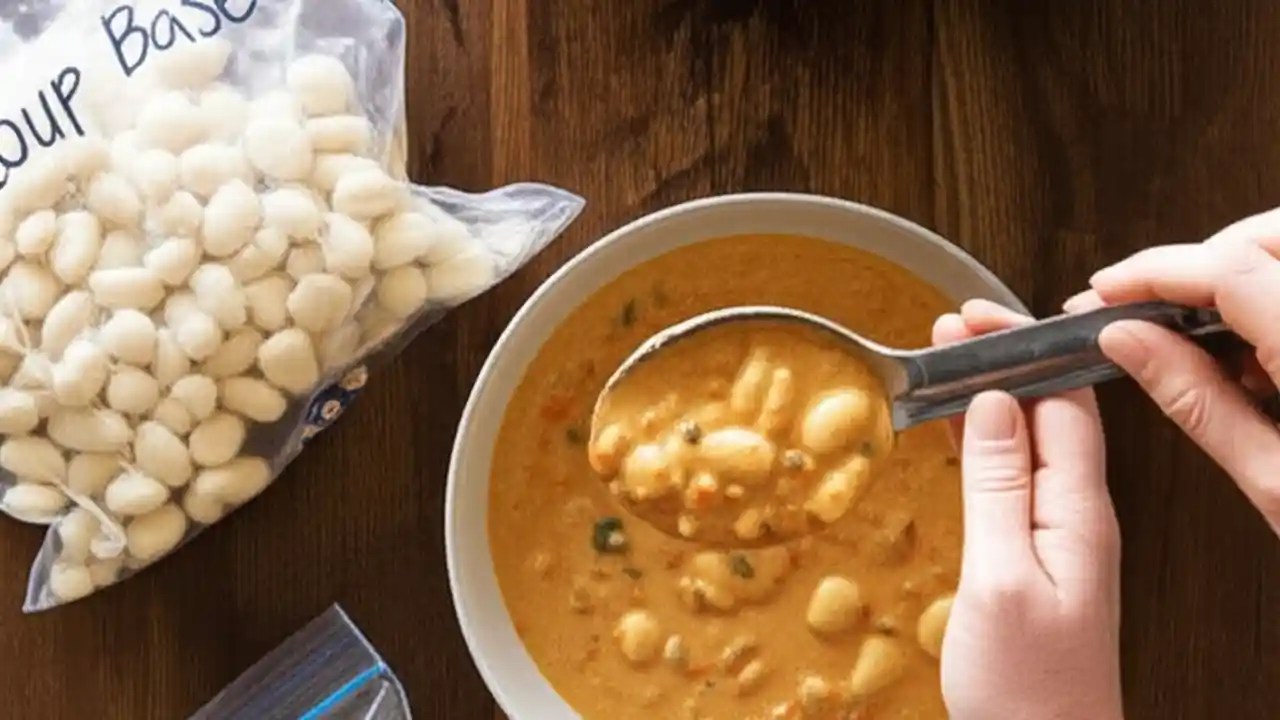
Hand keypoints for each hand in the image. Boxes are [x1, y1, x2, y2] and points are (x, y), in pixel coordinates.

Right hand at [934, 300, 1123, 719]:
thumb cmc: (1026, 689)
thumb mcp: (1001, 578)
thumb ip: (998, 486)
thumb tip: (996, 404)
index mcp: (1081, 512)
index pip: (1063, 402)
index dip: (1023, 348)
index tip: (975, 317)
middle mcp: (1078, 515)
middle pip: (1047, 413)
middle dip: (1003, 359)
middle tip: (951, 325)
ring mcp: (1060, 538)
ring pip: (1028, 444)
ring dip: (991, 397)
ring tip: (947, 359)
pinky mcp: (1037, 560)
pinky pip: (1014, 482)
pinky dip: (985, 445)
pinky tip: (962, 429)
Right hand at [1066, 208, 1279, 534]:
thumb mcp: (1278, 484)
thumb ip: (1198, 402)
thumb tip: (1129, 344)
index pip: (1228, 269)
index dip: (1155, 271)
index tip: (1107, 288)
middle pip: (1269, 236)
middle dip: (1204, 260)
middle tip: (1150, 311)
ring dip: (1243, 278)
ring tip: (1214, 353)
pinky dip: (1278, 303)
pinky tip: (1267, 362)